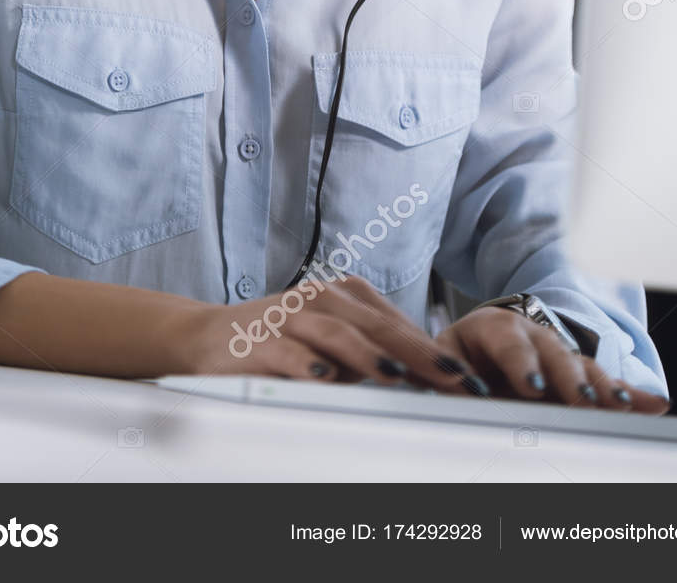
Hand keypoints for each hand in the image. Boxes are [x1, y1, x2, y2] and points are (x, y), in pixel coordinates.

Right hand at [163, 272, 494, 394]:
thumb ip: (373, 355)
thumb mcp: (332, 344)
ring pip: (337, 333)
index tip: (466, 379)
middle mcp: (320, 299)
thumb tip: (429, 380)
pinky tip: (326, 379)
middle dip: (420, 355)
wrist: (210, 336)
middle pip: (378, 326)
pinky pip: (288, 352)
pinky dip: (308, 364)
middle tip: (454, 379)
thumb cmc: (282, 342)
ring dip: (370, 355)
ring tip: (399, 375)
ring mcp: (289, 317)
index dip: (434, 352)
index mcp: (344, 297)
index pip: (398, 324)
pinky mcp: (258, 340)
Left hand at [429, 305, 670, 412]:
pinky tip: (655, 405)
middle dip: (570, 379)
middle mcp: (535, 336)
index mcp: (496, 328)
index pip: (509, 341)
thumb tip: (439, 383)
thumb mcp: (449, 355)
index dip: (520, 362)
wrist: (483, 341)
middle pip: (555, 354)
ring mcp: (561, 354)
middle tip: (582, 401)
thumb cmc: (465, 353)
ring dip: (603, 389)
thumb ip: (448, 373)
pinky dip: (630, 396)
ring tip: (621, 408)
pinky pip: (606, 384)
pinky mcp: (580, 375)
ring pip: (585, 369)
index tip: (530, 384)